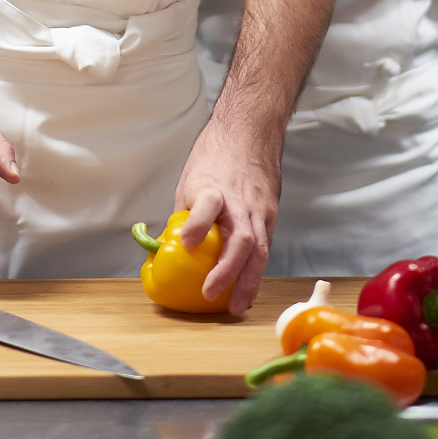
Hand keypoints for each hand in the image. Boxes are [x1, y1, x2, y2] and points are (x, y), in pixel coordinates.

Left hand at [174, 119, 279, 314]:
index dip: (197, 224)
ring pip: (260, 250)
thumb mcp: (189, 180)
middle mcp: (240, 202)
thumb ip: (184, 214)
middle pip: (241, 239)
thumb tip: (167, 246)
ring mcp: (259, 210)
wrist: (250, 133)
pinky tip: (248, 289)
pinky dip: (256, 271)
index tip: (188, 243)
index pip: (207, 205)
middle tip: (210, 292)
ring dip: (248, 281)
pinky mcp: (270, 216)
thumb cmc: (216, 156)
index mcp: (213, 187)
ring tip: (235, 306)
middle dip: (227, 270)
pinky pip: (265, 247)